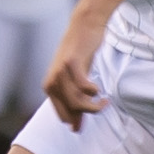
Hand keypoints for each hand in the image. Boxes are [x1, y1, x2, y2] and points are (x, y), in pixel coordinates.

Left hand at [42, 12, 108, 128]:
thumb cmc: (81, 52)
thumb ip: (75, 101)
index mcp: (49, 86)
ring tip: (104, 101)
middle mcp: (52, 81)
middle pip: (71, 109)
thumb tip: (76, 128)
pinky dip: (92, 91)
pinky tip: (98, 89)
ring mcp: (60, 72)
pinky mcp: (71, 63)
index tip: (88, 123)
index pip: (62, 114)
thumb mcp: (76, 79)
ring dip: (93, 105)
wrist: (84, 25)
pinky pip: (82, 87)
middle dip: (88, 113)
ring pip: (76, 101)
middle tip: (103, 107)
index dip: (75, 121)